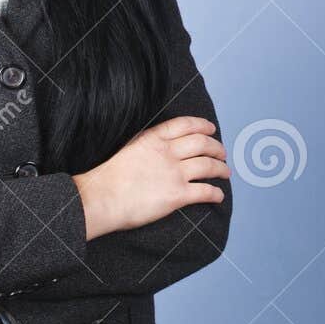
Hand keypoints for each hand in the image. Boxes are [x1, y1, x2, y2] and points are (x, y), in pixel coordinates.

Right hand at [73, 116, 229, 240]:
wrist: (99, 198)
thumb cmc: (106, 178)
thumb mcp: (128, 148)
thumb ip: (147, 146)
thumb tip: (158, 150)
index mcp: (153, 139)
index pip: (185, 125)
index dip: (203, 126)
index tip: (211, 129)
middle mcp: (167, 153)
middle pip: (202, 144)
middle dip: (216, 147)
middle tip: (222, 153)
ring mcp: (174, 173)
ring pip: (208, 166)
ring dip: (221, 169)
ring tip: (225, 172)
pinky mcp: (177, 195)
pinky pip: (205, 191)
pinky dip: (216, 193)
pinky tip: (218, 196)